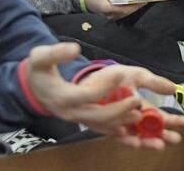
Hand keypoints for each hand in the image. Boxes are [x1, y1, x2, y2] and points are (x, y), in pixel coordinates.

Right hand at [25, 43, 183, 148]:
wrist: (35, 90)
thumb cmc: (39, 72)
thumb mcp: (41, 57)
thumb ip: (56, 53)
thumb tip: (74, 48)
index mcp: (64, 97)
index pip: (86, 95)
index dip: (104, 86)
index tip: (120, 73)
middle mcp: (74, 113)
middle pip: (99, 117)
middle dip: (119, 111)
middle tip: (138, 100)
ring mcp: (82, 120)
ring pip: (107, 128)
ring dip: (128, 127)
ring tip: (147, 120)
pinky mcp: (89, 122)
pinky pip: (109, 131)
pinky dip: (125, 134)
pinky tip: (143, 136)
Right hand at [84, 0, 145, 20]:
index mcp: (107, 8)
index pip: (125, 8)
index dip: (135, 5)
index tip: (143, 1)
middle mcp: (109, 15)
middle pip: (126, 13)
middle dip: (136, 7)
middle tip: (144, 1)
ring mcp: (109, 18)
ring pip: (124, 14)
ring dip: (132, 9)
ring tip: (140, 3)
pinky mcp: (109, 17)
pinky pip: (120, 14)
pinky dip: (127, 10)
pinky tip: (132, 6)